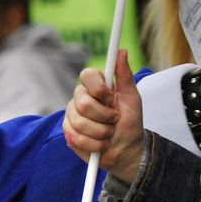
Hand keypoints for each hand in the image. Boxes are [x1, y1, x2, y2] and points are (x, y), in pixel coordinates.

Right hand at [63, 53, 144, 182]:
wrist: (126, 151)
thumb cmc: (130, 123)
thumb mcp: (132, 99)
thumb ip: (125, 75)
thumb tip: (122, 51)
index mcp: (96, 86)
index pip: (86, 75)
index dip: (97, 87)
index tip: (109, 96)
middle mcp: (81, 97)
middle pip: (82, 102)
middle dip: (104, 116)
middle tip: (114, 120)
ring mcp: (72, 114)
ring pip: (79, 122)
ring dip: (101, 132)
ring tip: (108, 133)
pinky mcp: (68, 132)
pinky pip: (76, 137)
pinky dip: (93, 144)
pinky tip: (99, 143)